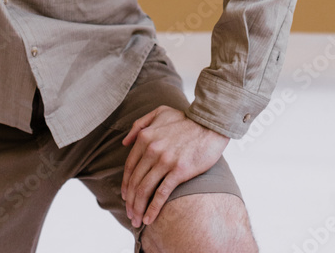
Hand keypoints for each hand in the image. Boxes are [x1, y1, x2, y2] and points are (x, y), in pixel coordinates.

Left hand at [120, 105, 228, 226]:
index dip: (126, 185)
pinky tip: (149, 219)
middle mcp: (152, 149)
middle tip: (130, 215)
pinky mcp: (179, 171)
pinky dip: (153, 208)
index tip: (125, 197)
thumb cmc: (185, 120)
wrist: (210, 124)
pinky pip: (161, 193)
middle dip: (130, 201)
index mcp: (145, 137)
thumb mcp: (159, 113)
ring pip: (145, 189)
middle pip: (135, 181)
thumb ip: (139, 125)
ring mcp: (165, 160)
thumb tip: (125, 142)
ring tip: (137, 220)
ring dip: (138, 208)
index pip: (129, 167)